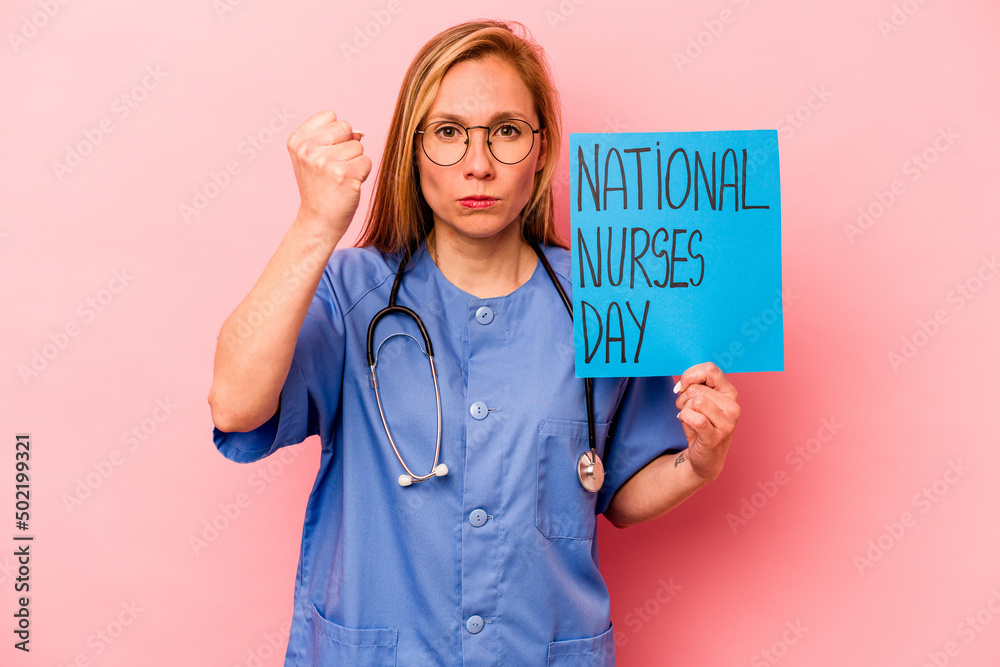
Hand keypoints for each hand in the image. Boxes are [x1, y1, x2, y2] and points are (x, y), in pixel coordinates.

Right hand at [286, 110, 371, 244]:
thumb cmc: (320, 187)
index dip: (335, 134)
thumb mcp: (313, 157)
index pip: (330, 115)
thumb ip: (331, 137)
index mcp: (297, 140)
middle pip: (345, 127)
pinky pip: (366, 162)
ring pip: (358, 145)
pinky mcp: (344, 174)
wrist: (318, 221)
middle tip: (334, 168)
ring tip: (340, 178)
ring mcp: (325, 161)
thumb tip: (359, 132)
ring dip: (355, 161)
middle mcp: (308, 148)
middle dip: (346, 146)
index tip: (326, 154)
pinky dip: (363, 174)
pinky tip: (348, 185)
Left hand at [673, 362, 739, 481]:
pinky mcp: (716, 437)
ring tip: (688, 417)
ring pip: (695, 401)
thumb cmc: (702, 425)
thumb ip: (696, 386)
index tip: (682, 386)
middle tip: (685, 409)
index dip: (690, 375)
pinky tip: (687, 423)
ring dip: (684, 409)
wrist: (706, 457)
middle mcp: (732, 406)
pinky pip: (694, 418)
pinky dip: (684, 418)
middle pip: (697, 389)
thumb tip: (683, 383)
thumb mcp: (702, 401)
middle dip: (683, 397)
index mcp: (730, 393)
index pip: (710, 369)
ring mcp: (727, 422)